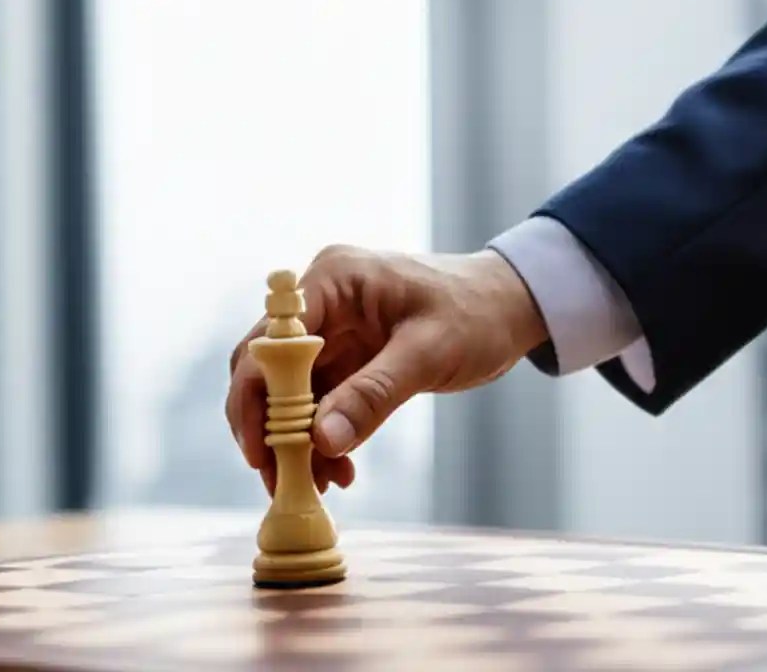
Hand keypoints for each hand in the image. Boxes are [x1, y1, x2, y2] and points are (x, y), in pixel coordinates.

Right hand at [226, 244, 548, 495]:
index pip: (269, 342)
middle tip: (277, 481)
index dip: (255, 397)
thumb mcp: (428, 353)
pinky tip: (339, 471)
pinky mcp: (345, 356)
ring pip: (287, 394)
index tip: (261, 451)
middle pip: (265, 370)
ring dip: (295, 442)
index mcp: (332, 280)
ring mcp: (331, 330)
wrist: (512, 305)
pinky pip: (317, 403)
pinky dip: (322, 438)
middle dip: (268, 429)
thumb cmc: (477, 313)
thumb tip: (323, 441)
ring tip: (316, 487)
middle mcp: (321, 302)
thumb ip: (373, 395)